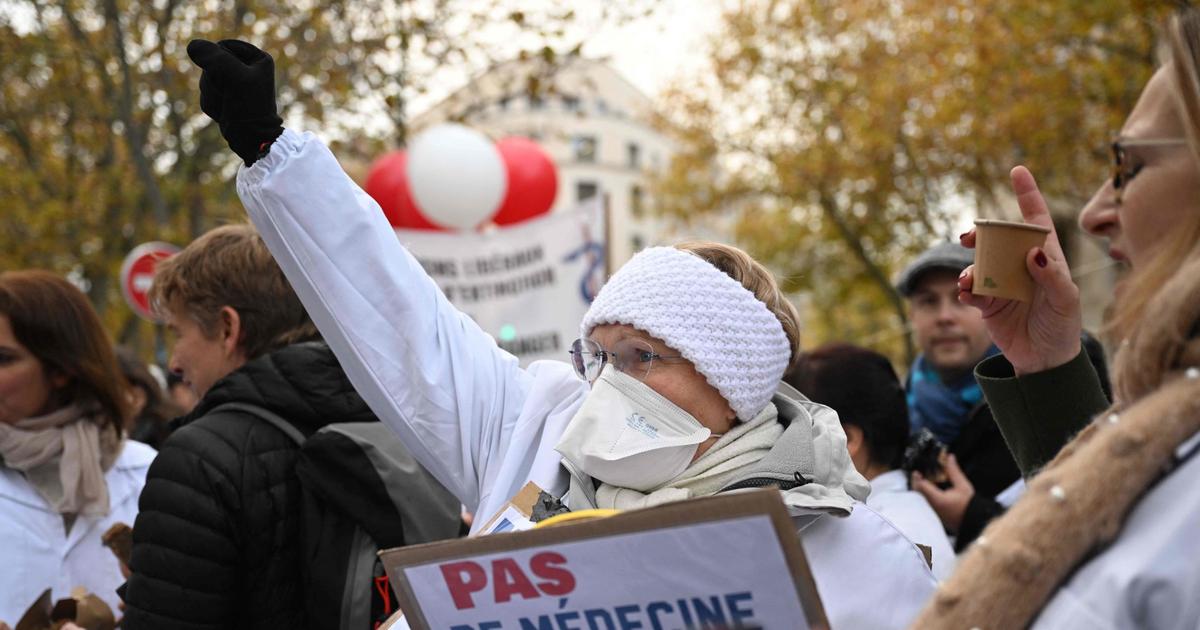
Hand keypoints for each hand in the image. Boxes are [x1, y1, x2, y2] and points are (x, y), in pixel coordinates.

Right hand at [186, 39, 282, 165]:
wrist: (251, 139)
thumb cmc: (249, 108)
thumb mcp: (234, 78)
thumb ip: (215, 58)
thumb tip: (193, 46)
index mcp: (257, 59)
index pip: (223, 47)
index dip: (219, 63)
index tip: (231, 78)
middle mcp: (247, 68)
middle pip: (211, 64)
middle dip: (214, 82)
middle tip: (229, 94)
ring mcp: (235, 83)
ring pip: (206, 79)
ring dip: (212, 94)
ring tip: (228, 104)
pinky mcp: (226, 96)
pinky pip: (206, 93)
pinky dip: (211, 104)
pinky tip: (224, 112)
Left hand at [911, 454, 973, 532]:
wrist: (974, 521)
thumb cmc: (970, 505)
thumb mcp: (963, 485)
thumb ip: (954, 471)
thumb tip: (950, 458)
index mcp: (938, 499)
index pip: (922, 486)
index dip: (917, 477)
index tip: (917, 471)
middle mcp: (932, 506)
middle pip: (917, 492)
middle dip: (916, 482)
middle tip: (918, 474)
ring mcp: (932, 512)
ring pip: (919, 498)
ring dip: (919, 488)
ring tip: (922, 480)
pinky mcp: (934, 514)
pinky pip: (924, 503)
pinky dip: (923, 495)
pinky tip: (928, 490)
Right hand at [958, 166, 1081, 374]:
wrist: (1045, 361)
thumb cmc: (1063, 326)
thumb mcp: (1066, 301)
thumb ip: (1052, 276)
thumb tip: (1033, 252)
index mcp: (1045, 258)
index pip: (1036, 220)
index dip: (1027, 194)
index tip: (1017, 171)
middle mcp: (1020, 266)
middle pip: (997, 239)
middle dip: (981, 234)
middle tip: (968, 237)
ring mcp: (1002, 283)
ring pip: (979, 263)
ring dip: (970, 266)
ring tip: (969, 280)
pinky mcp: (988, 303)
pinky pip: (971, 290)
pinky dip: (966, 288)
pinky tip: (967, 292)